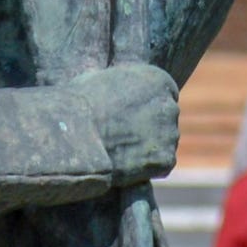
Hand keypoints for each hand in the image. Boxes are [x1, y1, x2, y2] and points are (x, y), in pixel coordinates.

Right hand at [73, 64, 180, 183]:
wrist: (75, 138)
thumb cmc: (80, 106)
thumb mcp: (99, 79)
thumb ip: (120, 84)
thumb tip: (114, 88)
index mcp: (157, 80)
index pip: (161, 93)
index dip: (144, 106)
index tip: (129, 116)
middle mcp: (169, 105)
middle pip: (164, 118)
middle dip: (149, 126)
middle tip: (124, 136)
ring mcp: (170, 134)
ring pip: (164, 142)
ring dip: (148, 147)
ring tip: (120, 151)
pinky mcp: (165, 160)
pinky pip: (160, 164)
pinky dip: (147, 167)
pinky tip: (125, 164)